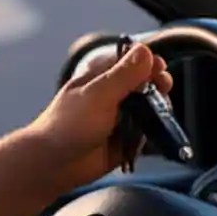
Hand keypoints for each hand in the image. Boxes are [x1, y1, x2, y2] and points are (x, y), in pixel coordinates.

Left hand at [23, 42, 172, 191]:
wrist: (53, 164)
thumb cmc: (68, 125)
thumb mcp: (98, 95)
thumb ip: (123, 75)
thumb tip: (146, 51)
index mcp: (101, 76)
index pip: (131, 61)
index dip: (149, 63)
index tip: (160, 70)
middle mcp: (111, 94)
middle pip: (145, 84)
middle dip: (158, 86)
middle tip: (163, 90)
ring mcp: (119, 117)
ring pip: (149, 108)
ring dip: (158, 110)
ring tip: (160, 115)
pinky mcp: (124, 139)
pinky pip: (146, 132)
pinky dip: (153, 132)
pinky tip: (155, 133)